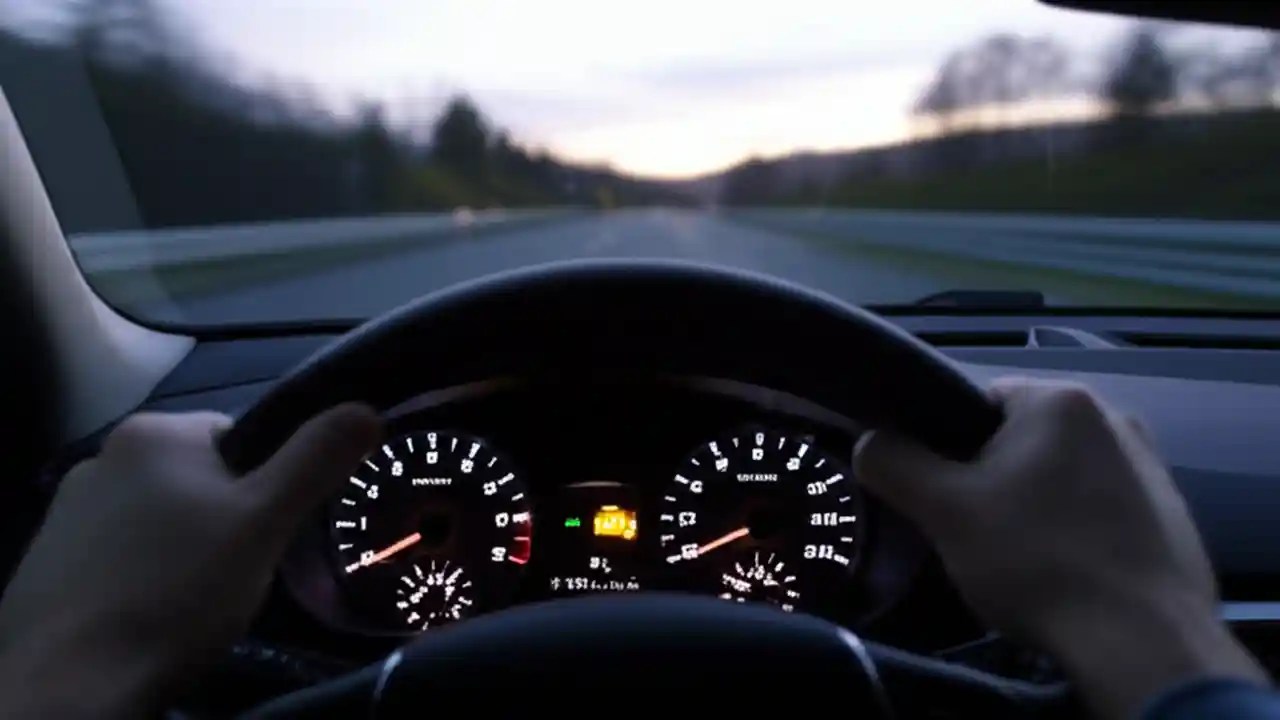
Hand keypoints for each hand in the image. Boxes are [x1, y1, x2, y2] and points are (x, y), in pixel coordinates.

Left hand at [0, 404, 380, 718]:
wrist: (73, 680)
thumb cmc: (179, 590)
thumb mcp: (266, 522)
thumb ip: (316, 460)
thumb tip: (365, 409)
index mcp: (153, 433)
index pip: (236, 439)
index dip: (265, 486)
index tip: (268, 533)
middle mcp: (100, 457)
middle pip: (196, 480)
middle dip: (222, 520)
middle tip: (238, 571)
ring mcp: (66, 512)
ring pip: (156, 521)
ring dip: (181, 549)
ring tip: (195, 601)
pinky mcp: (48, 562)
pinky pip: (117, 557)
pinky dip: (140, 578)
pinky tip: (151, 614)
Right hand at [853, 377, 1266, 719]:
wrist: (1142, 643)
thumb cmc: (1037, 560)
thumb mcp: (943, 511)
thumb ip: (894, 463)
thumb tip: (869, 441)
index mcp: (1060, 400)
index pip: (977, 403)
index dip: (946, 449)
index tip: (941, 498)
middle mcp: (1114, 418)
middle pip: (1019, 442)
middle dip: (991, 482)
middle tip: (972, 534)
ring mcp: (1151, 467)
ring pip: (1059, 479)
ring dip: (1033, 509)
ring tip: (1018, 561)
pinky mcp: (1170, 516)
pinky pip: (1098, 511)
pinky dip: (1074, 534)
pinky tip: (1064, 575)